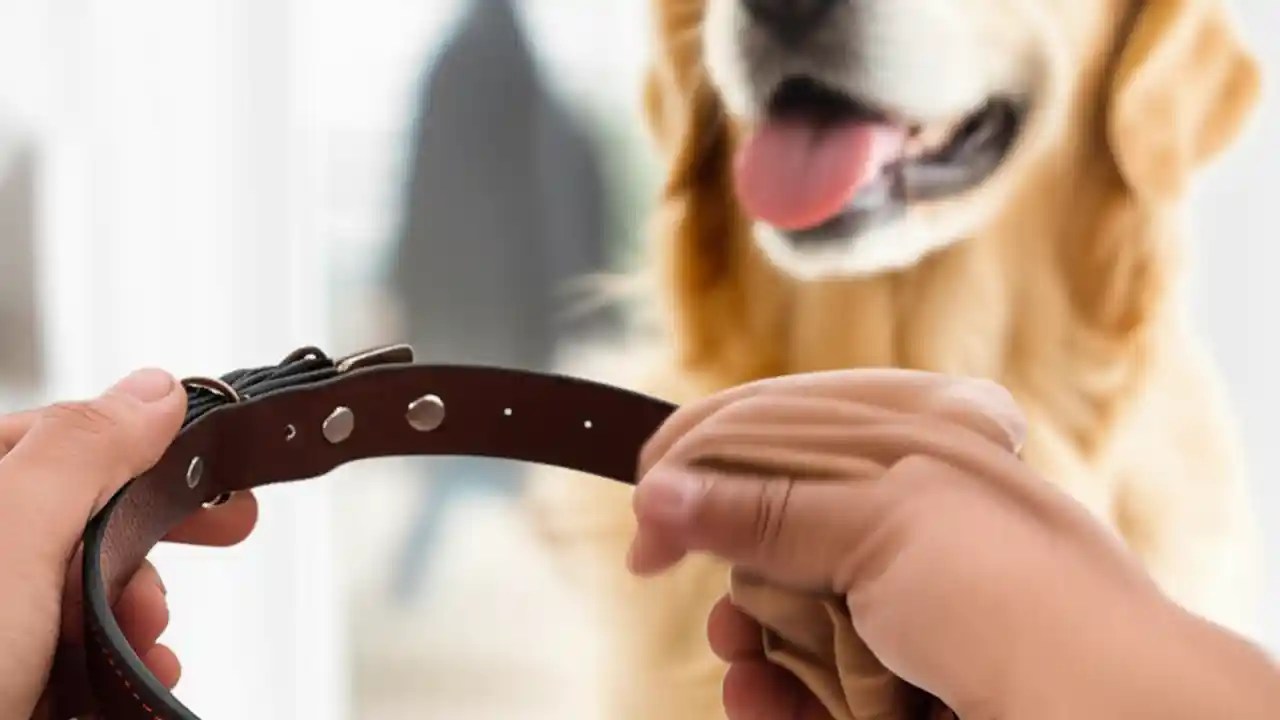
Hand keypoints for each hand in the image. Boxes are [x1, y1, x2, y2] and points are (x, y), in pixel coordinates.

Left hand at [0, 369, 258, 718]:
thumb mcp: (8, 539)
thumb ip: (81, 452)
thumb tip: (150, 390)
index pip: (54, 434)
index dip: (140, 439)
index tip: (211, 454)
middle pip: (80, 508)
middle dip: (150, 530)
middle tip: (228, 526)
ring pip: (86, 583)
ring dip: (141, 604)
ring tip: (152, 636)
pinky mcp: (11, 673)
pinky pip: (82, 644)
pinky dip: (125, 655)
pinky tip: (147, 670)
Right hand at [624, 370, 1277, 718]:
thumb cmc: (1015, 596)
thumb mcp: (879, 521)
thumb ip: (760, 506)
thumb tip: (658, 492)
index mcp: (920, 429)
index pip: (782, 416)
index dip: (702, 449)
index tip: (641, 494)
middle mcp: (911, 498)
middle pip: (771, 507)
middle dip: (717, 544)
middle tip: (653, 561)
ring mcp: (905, 587)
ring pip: (781, 593)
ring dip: (743, 627)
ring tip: (741, 655)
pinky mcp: (898, 661)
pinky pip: (806, 661)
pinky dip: (773, 684)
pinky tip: (760, 694)